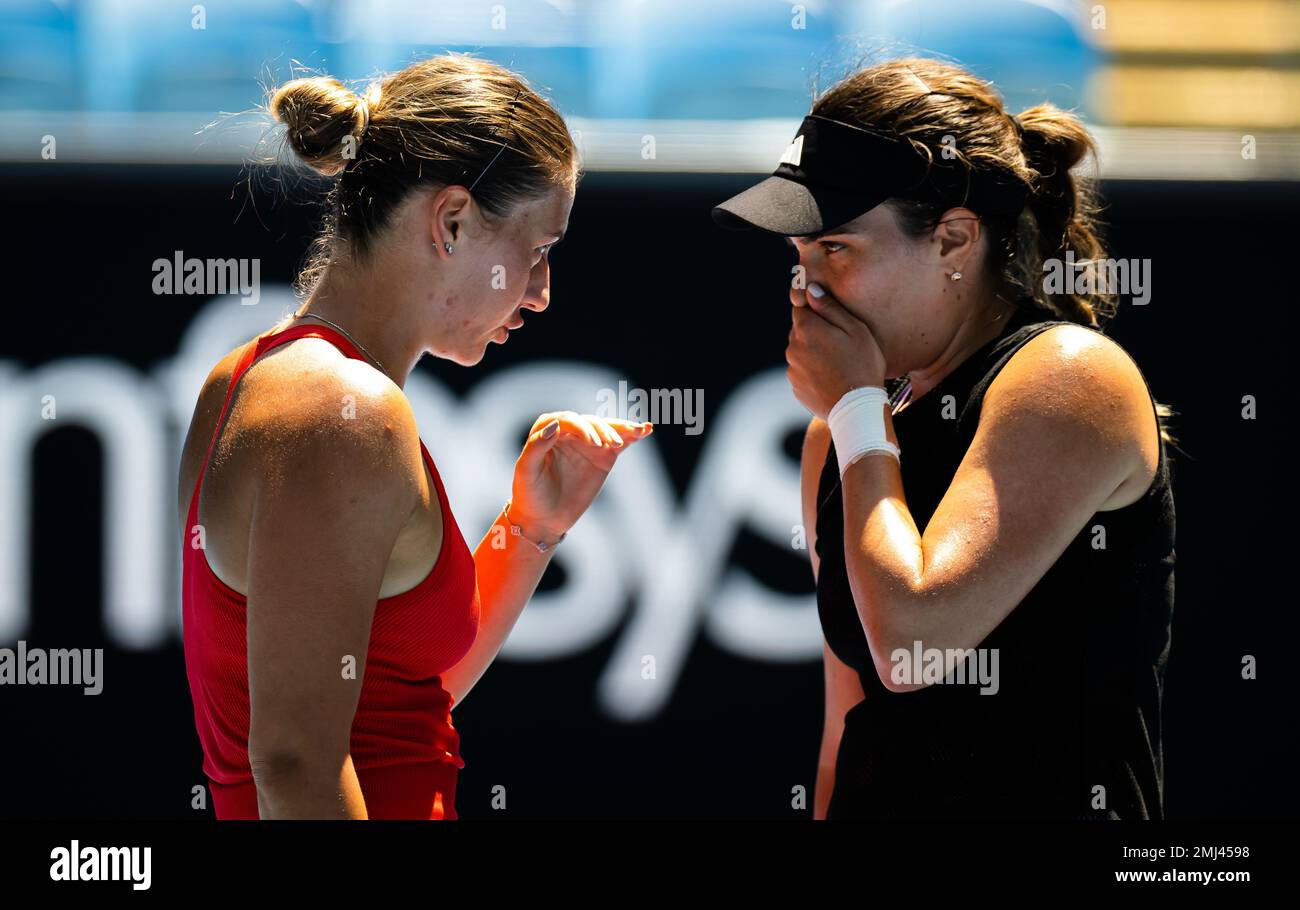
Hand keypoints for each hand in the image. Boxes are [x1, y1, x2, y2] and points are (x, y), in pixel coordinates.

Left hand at [507, 411, 652, 541]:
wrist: (543, 518)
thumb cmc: (529, 493)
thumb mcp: (526, 470)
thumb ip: (536, 446)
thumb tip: (555, 425)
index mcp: (547, 429)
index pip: (569, 421)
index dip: (582, 428)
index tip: (592, 443)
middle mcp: (569, 431)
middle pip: (591, 423)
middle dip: (604, 430)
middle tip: (612, 444)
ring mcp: (588, 443)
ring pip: (607, 429)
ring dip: (623, 428)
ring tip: (638, 430)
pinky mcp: (603, 455)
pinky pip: (620, 441)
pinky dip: (632, 435)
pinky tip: (645, 429)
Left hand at [786, 281, 886, 418]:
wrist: (857, 409)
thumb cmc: (862, 365)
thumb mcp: (855, 329)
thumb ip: (830, 307)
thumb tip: (811, 290)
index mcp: (806, 328)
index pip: (801, 307)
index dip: (816, 309)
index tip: (830, 318)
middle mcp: (793, 347)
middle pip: (800, 330)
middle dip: (816, 331)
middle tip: (841, 343)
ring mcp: (792, 369)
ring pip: (801, 352)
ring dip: (815, 352)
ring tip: (839, 363)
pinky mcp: (796, 387)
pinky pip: (803, 372)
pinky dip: (814, 371)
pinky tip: (832, 377)